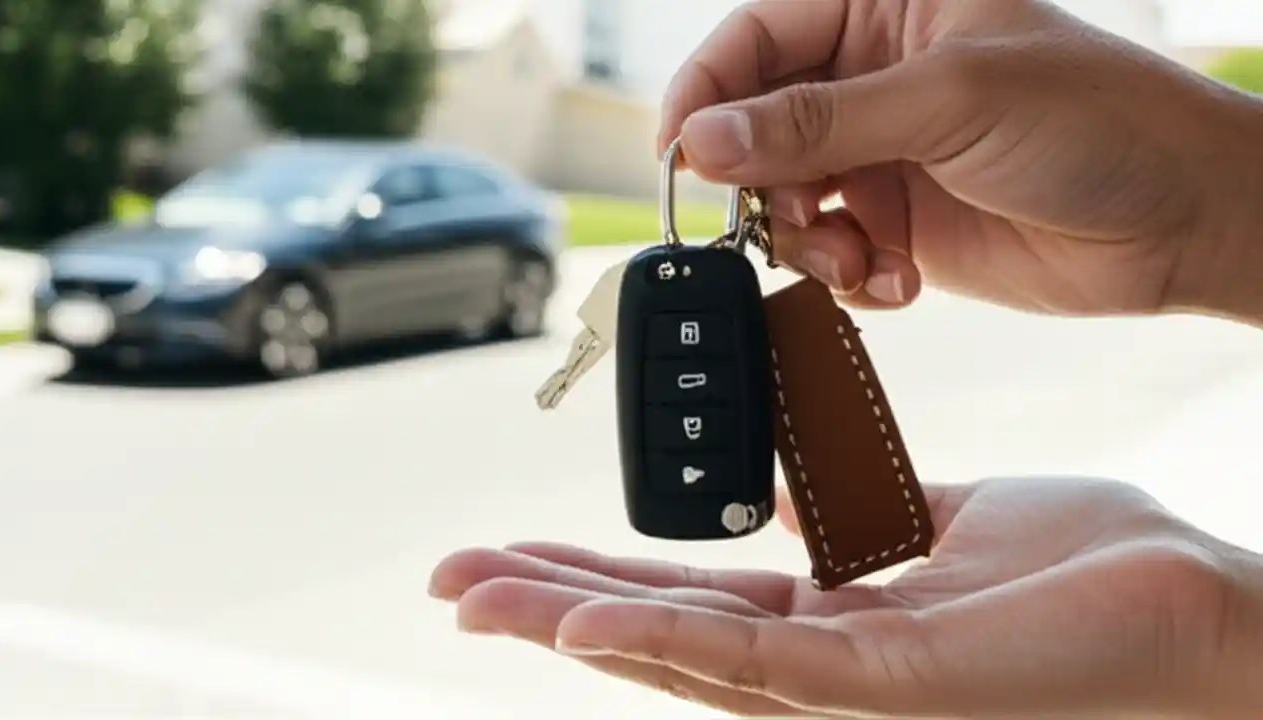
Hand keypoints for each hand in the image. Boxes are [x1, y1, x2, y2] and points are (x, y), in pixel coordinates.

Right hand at [429, 478, 1262, 717]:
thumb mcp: (938, 516)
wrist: (1196, 605)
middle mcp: (824, 662)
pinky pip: (759, 666)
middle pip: (660, 634)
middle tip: (453, 580)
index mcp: (834, 617)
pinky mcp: (890, 685)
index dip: (593, 573)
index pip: (687, 596)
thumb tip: (791, 482)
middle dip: (548, 604)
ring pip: (685, 659)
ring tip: (487, 599)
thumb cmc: (1084, 568)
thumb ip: (856, 506)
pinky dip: (665, 643)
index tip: (519, 549)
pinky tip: (591, 621)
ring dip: (577, 624)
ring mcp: (851, 684)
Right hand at [660, 0, 1262, 323]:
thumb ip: (815, 122)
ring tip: (860, 259)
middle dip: (757, 184)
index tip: (678, 156)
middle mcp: (873, 77)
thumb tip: (701, 139)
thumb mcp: (947, 100)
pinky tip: (898, 280)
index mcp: (883, 7)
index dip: (704, 94)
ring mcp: (883, 153)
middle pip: (756, 126)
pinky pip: (830, 252)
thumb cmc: (1097, 120)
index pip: (755, 37)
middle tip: (775, 223)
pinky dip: (847, 276)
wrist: (1183, 222)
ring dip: (806, 241)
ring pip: (786, 198)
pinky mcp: (899, 223)